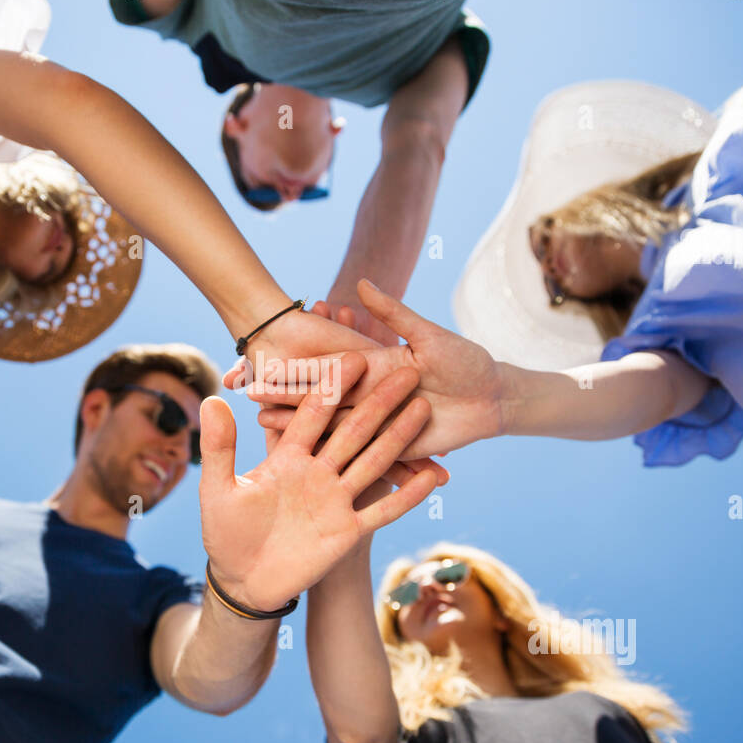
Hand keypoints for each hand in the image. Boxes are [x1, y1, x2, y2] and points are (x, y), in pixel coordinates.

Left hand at [200, 352, 440, 613]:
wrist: (241, 580)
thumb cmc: (225, 532)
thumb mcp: (217, 488)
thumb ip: (219, 446)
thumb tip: (212, 399)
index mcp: (288, 456)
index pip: (314, 413)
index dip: (333, 386)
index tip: (355, 356)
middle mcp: (318, 472)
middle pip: (354, 430)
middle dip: (379, 402)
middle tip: (406, 371)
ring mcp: (336, 500)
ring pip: (374, 462)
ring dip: (399, 437)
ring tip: (424, 409)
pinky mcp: (347, 530)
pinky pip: (382, 511)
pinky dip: (406, 495)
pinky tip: (432, 478)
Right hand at [253, 280, 515, 458]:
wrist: (493, 397)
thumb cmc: (465, 360)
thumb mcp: (428, 335)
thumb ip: (394, 313)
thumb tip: (359, 283)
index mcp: (373, 368)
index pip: (327, 370)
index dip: (296, 369)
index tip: (263, 365)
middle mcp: (370, 397)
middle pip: (321, 399)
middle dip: (285, 397)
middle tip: (248, 397)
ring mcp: (381, 425)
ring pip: (333, 427)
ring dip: (301, 427)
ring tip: (263, 426)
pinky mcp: (396, 449)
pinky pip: (364, 454)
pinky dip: (338, 455)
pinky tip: (311, 458)